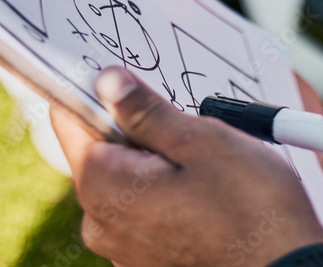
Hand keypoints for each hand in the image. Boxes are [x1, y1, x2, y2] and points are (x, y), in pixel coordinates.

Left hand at [51, 68, 322, 266]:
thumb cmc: (253, 212)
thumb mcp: (201, 141)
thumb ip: (146, 111)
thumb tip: (108, 83)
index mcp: (104, 187)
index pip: (69, 120)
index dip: (92, 89)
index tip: (121, 75)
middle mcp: (102, 223)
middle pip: (102, 151)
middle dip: (137, 128)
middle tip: (186, 120)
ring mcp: (124, 249)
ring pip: (128, 181)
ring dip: (158, 162)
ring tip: (207, 160)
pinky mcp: (149, 261)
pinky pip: (146, 210)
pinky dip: (169, 192)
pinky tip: (209, 192)